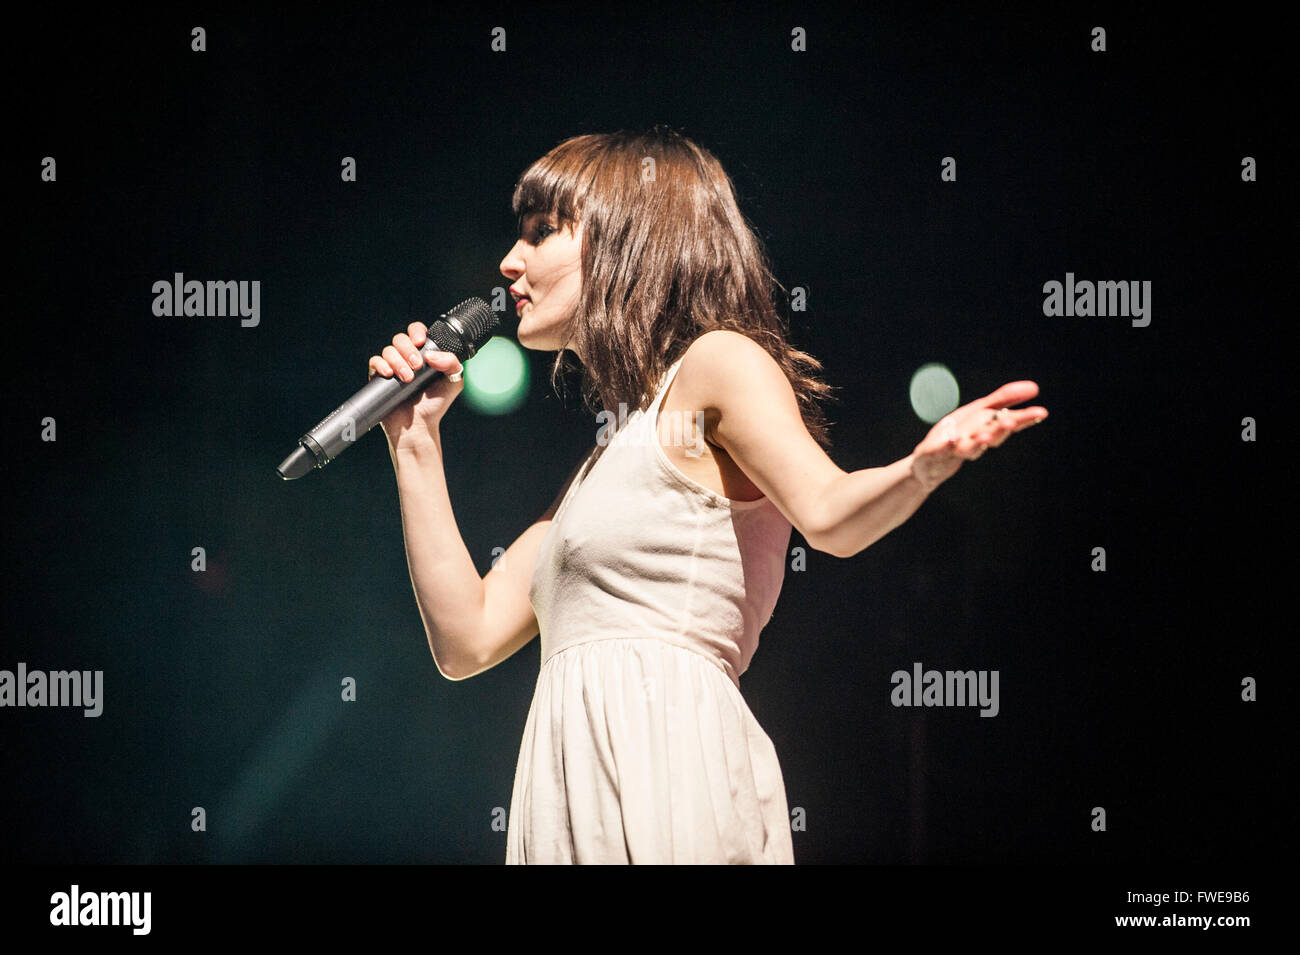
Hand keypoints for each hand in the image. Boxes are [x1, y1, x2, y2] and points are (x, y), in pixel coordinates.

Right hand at [367, 322, 465, 452]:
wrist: (418, 427)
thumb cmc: (435, 406)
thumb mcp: (453, 383)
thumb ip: (452, 363)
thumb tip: (431, 354)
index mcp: (423, 355)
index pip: (416, 332)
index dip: (416, 331)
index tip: (421, 342)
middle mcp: (406, 359)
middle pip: (400, 339)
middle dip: (408, 350)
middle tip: (417, 366)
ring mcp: (392, 368)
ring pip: (388, 350)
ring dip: (398, 361)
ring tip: (408, 379)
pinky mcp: (378, 379)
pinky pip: (374, 362)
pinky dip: (381, 364)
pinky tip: (389, 374)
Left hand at [910, 381, 1046, 491]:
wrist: (929, 463)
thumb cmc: (959, 433)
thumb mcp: (980, 411)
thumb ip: (1004, 399)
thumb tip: (1034, 387)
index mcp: (988, 429)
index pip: (1009, 423)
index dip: (1024, 418)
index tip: (1042, 413)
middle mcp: (976, 441)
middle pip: (992, 435)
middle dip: (1001, 428)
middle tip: (1011, 421)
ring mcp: (956, 449)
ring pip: (970, 446)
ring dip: (978, 442)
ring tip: (984, 436)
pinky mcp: (936, 452)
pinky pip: (942, 448)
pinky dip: (947, 444)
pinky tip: (950, 439)